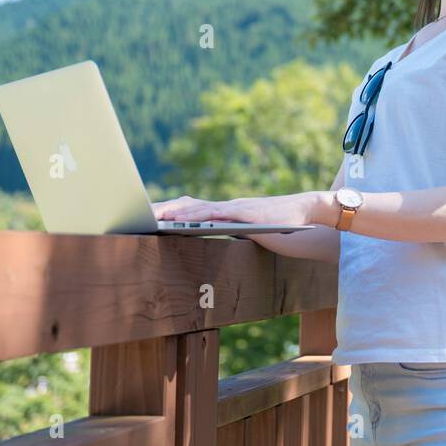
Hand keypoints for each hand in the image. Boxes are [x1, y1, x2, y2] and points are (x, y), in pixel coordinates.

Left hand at [152, 193, 326, 227]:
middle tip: (138, 216)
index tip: (148, 217)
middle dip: (163, 210)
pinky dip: (195, 216)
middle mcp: (227, 206)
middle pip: (188, 205)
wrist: (307, 212)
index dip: (170, 212)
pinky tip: (180, 220)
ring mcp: (234, 208)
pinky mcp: (244, 212)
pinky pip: (214, 213)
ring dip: (172, 212)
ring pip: (197, 208)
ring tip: (151, 217)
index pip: (192, 209)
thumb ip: (232, 232)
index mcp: (226, 211)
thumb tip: (213, 239)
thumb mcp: (251, 231)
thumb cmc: (282, 225)